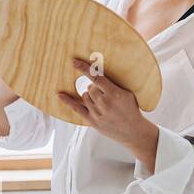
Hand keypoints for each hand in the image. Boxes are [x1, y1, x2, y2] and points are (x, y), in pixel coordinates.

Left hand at [57, 56, 159, 172]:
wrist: (133, 131)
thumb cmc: (131, 110)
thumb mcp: (127, 93)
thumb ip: (113, 84)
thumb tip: (97, 75)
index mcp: (114, 93)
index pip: (96, 77)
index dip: (84, 68)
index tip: (74, 62)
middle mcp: (104, 103)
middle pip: (90, 88)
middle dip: (95, 88)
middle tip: (104, 95)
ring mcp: (97, 113)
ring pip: (84, 96)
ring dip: (90, 96)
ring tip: (102, 103)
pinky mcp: (92, 121)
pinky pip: (76, 108)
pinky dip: (67, 101)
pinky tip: (60, 95)